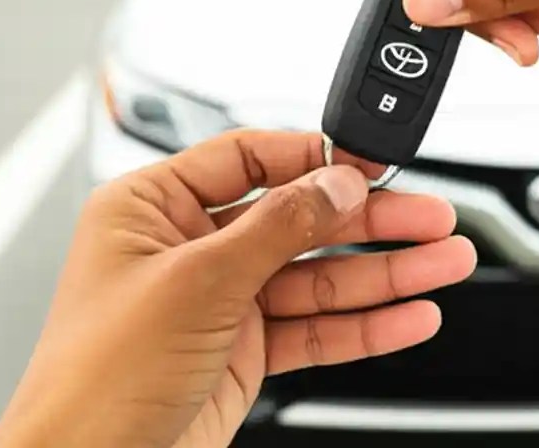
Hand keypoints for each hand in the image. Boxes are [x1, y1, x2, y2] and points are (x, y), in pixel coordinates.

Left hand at [0, 130, 475, 447]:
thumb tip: (333, 182)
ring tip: (444, 264)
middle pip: (300, 219)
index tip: (372, 162)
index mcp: (152, 208)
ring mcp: (221, 302)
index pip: (249, 160)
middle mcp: (188, 249)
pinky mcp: (244, 352)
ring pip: (319, 277)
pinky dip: (366, 326)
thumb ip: (274, 227)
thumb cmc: (95, 378)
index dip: (315, 158)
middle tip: (432, 218)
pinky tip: (409, 317)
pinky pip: (317, 329)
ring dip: (384, 274)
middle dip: (371, 221)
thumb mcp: (194, 282)